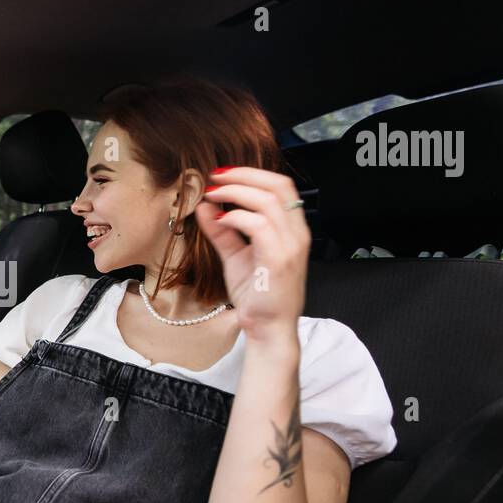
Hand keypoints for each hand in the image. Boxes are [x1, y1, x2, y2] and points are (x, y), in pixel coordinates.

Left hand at [193, 166, 308, 342]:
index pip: (280, 186)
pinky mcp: (279, 259)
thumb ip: (222, 231)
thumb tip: (205, 206)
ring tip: (212, 195)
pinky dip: (237, 217)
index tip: (222, 174)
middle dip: (243, 175)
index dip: (251, 174)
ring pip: (268, 200)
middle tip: (214, 177)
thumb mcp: (236, 256)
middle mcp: (297, 234)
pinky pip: (259, 225)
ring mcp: (291, 246)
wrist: (269, 328)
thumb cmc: (258, 295)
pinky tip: (221, 219)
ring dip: (235, 192)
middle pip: (278, 185)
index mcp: (292, 229)